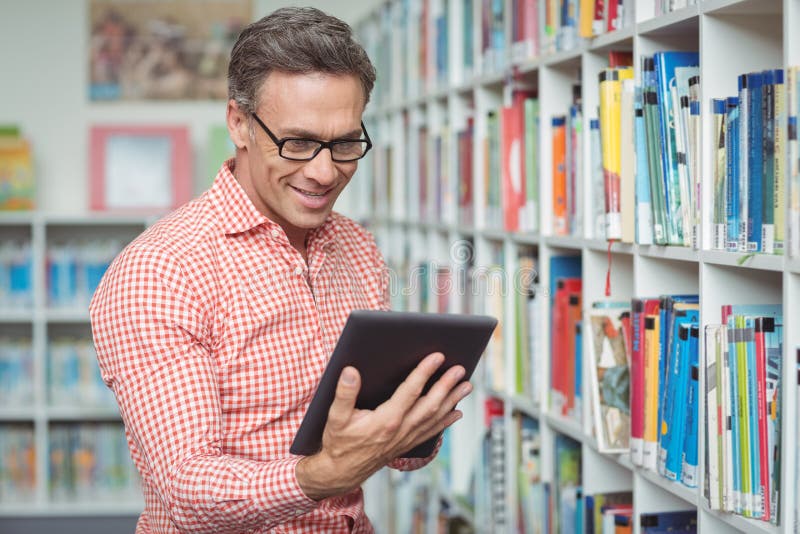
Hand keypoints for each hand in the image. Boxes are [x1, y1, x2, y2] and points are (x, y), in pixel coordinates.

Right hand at [296, 352, 472, 500]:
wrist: (341, 472)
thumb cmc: (338, 442)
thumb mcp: (335, 416)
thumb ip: (344, 393)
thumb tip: (351, 371)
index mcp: (385, 421)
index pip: (410, 391)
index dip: (424, 372)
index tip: (437, 357)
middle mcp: (400, 430)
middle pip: (430, 404)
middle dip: (447, 385)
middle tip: (460, 369)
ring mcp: (406, 438)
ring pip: (435, 417)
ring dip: (452, 400)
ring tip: (466, 384)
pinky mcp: (407, 444)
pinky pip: (432, 431)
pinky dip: (446, 420)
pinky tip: (456, 412)